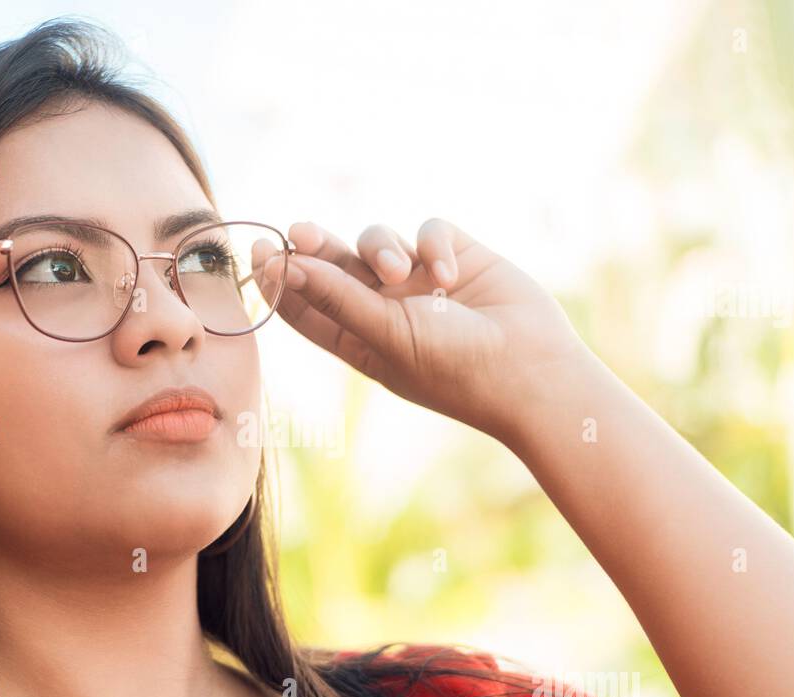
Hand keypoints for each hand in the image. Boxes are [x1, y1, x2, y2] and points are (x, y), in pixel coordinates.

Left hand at [260, 218, 598, 447]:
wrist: (532, 370)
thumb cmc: (455, 369)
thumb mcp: (388, 336)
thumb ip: (337, 298)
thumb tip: (286, 266)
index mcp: (359, 338)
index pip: (306, 305)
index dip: (282, 279)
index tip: (261, 253)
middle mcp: (384, 307)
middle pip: (333, 265)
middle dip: (315, 246)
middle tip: (299, 232)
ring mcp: (419, 281)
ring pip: (377, 241)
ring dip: (380, 247)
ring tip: (399, 270)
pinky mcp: (455, 255)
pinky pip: (429, 230)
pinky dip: (432, 244)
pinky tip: (447, 273)